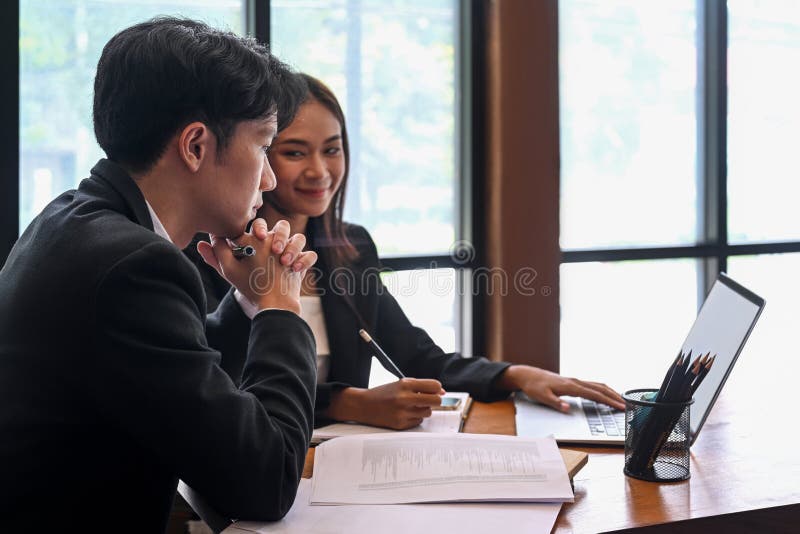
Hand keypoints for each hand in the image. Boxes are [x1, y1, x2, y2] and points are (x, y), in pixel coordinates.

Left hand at [196, 218, 316, 313]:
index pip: (258, 225)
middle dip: (279, 234)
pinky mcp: (302, 264)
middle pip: (282, 225)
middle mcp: (275, 245)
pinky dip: (305, 260)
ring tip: (284, 260)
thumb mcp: (229, 272)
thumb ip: (216, 255)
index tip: (257, 236)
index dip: (259, 227)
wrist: (269, 306)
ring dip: (293, 246)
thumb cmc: (246, 286)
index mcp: (258, 242)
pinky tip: (295, 269)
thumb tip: (201, 242)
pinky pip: (310, 254)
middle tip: (273, 247)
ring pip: (299, 237)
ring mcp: (290, 254)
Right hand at [327, 379, 445, 429]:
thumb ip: (421, 386)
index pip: (434, 386)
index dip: (437, 389)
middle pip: (435, 401)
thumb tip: (441, 392)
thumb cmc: (384, 393)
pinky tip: (405, 414)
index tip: (436, 391)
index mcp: (405, 384)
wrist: (364, 405)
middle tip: (430, 400)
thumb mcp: (401, 384)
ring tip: (412, 406)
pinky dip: (415, 418)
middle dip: (436, 401)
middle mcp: (405, 398)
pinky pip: (418, 421)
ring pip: (428, 412)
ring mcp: (403, 412)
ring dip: (423, 410)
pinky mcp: (400, 424)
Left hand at [498, 365, 624, 411]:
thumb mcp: (542, 397)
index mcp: (570, 386)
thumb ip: (555, 403)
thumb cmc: (534, 386)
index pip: (594, 394)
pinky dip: (602, 390)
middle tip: (627, 405)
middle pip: (600, 388)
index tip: (620, 406)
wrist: (527, 375)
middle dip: (614, 396)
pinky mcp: (572, 382)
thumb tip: (566, 409)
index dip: (609, 401)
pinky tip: (604, 394)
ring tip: (621, 400)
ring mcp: (574, 381)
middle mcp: (575, 382)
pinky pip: (591, 385)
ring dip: (610, 392)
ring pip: (597, 385)